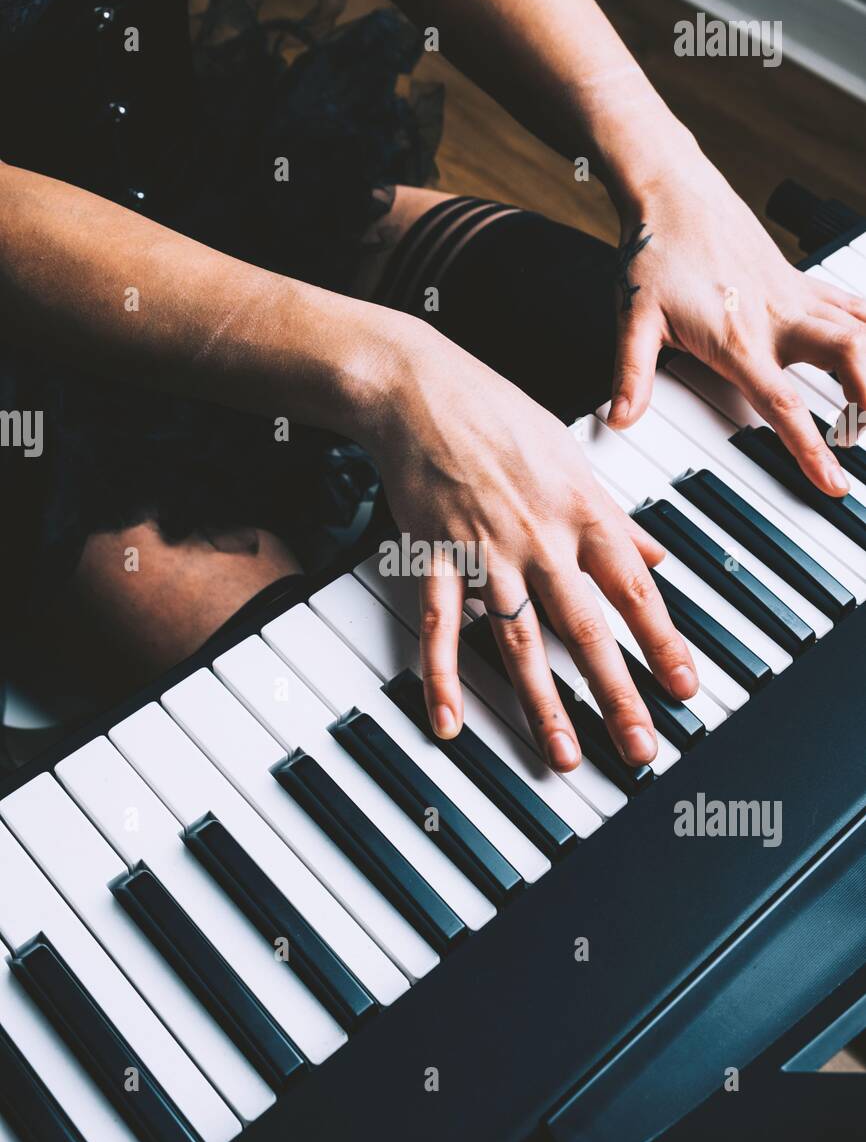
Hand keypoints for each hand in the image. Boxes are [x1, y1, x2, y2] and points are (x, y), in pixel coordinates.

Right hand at [364, 315, 698, 771]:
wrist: (421, 389)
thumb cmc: (496, 414)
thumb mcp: (573, 458)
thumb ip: (612, 518)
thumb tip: (652, 554)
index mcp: (582, 510)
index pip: (634, 589)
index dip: (663, 642)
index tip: (683, 687)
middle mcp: (540, 537)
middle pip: (586, 627)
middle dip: (616, 692)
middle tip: (638, 745)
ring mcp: (485, 551)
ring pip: (519, 639)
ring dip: (542, 702)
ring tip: (561, 752)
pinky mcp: (434, 556)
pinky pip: (439, 627)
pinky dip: (442, 677)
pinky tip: (450, 720)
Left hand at [607, 146, 865, 495]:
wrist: (672, 192)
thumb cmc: (654, 252)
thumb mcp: (634, 319)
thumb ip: (631, 374)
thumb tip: (620, 418)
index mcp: (740, 340)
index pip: (785, 406)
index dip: (811, 449)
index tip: (831, 482)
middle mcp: (777, 318)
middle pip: (849, 359)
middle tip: (862, 438)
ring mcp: (793, 295)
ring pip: (858, 330)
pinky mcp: (797, 278)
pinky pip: (848, 304)